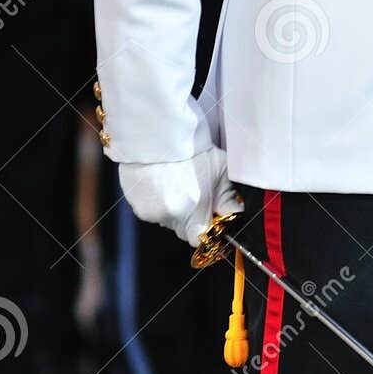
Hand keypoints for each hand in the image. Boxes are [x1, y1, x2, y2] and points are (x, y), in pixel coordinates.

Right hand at [119, 147, 242, 245]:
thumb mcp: (220, 170)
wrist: (159, 134)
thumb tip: (235, 213)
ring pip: (166, 220)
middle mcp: (170, 215)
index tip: (208, 219)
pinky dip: (156, 202)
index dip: (205, 231)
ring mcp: (151, 212)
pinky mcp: (137, 205)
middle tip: (192, 195)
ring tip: (175, 183)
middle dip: (190, 218)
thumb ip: (228, 198)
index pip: (199, 239)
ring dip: (172, 209)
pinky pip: (150, 211)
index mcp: (193, 210)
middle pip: (182, 230)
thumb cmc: (192, 149)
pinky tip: (161, 182)